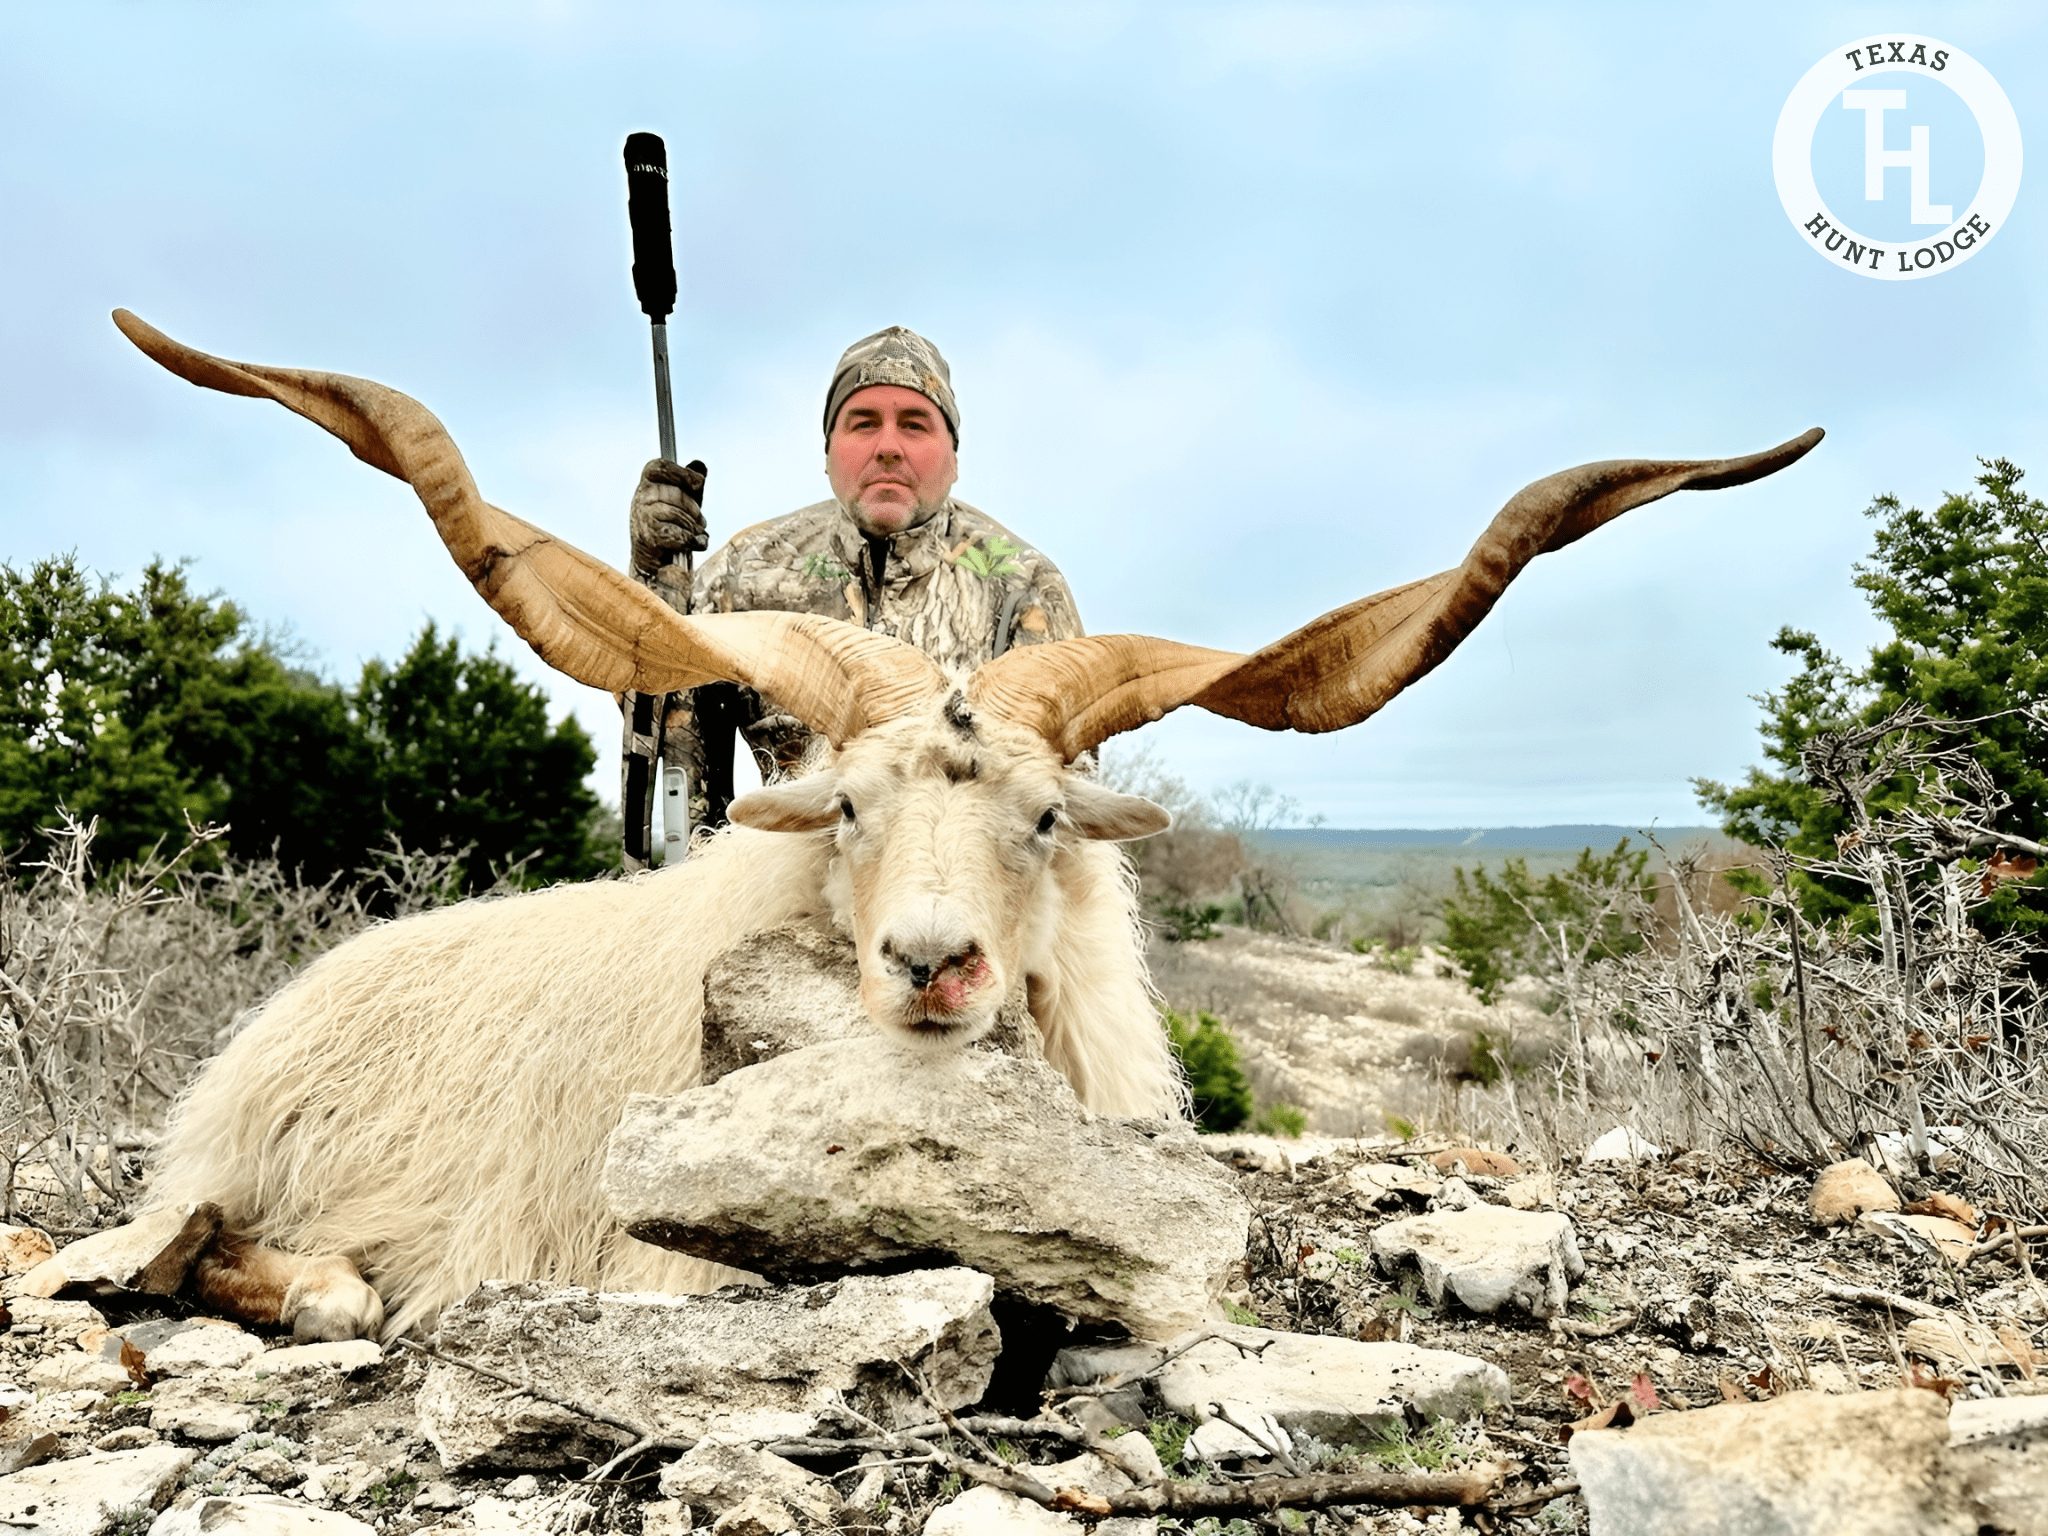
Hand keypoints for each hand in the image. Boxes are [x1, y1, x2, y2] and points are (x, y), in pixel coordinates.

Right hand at [629, 458, 707, 575]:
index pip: (659, 468)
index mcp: (648, 485)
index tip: (699, 483)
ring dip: (694, 528)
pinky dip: (691, 541)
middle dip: (694, 509)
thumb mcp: (682, 503)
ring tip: (694, 535)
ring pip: (678, 515)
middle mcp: (641, 498)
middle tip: (700, 521)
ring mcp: (641, 517)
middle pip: (676, 492)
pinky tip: (694, 544)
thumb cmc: (670, 529)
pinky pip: (678, 534)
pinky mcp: (647, 537)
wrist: (656, 563)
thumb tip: (699, 464)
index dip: (681, 472)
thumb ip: (690, 484)